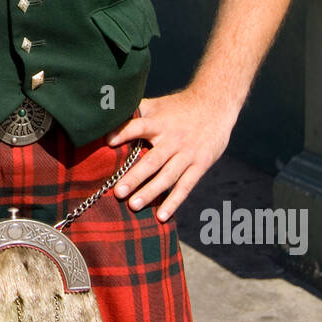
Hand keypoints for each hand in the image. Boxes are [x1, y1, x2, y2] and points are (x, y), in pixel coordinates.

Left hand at [105, 87, 236, 222]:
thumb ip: (135, 112)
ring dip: (150, 192)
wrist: (215, 105)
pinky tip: (162, 216)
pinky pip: (185, 186)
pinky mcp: (200, 165)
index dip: (124, 132)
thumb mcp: (157, 105)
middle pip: (152, 160)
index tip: (107, 141)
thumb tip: (106, 116)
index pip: (139, 126)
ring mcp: (187, 154)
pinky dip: (174, 202)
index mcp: (159, 123)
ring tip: (133, 206)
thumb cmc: (178, 107)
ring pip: (167, 176)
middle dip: (135, 177)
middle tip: (118, 192)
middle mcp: (173, 139)